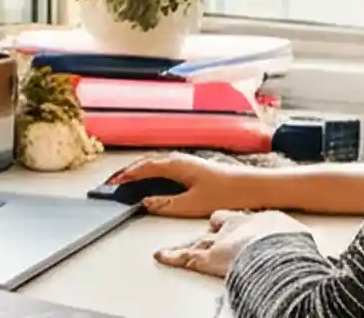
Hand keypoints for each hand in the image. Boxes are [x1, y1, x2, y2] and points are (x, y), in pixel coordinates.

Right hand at [108, 153, 256, 217]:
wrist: (251, 187)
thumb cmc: (226, 192)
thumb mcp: (192, 204)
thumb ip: (166, 204)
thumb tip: (146, 203)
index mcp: (176, 165)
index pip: (144, 168)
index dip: (127, 175)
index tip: (113, 183)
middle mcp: (179, 159)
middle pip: (147, 162)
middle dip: (128, 171)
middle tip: (112, 182)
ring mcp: (185, 161)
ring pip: (155, 163)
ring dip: (139, 171)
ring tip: (125, 180)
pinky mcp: (191, 167)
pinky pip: (164, 166)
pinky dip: (151, 172)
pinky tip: (150, 180)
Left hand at [153, 209, 308, 277]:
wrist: (277, 249)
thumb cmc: (289, 244)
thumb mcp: (296, 238)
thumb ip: (296, 244)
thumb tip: (309, 252)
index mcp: (255, 222)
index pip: (236, 219)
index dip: (230, 224)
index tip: (228, 225)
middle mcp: (232, 228)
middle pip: (215, 226)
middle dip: (210, 233)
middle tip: (205, 237)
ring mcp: (218, 242)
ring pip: (197, 242)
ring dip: (186, 246)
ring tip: (172, 247)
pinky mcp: (206, 258)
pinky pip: (184, 257)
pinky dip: (171, 257)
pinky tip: (159, 256)